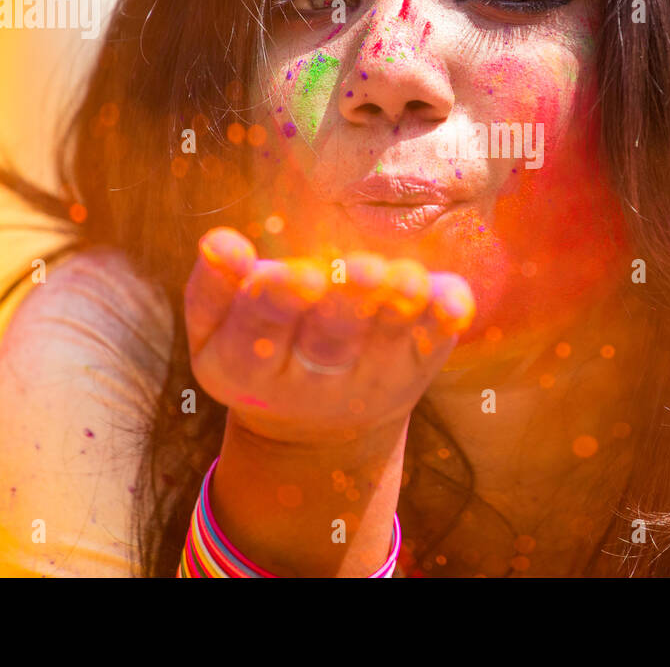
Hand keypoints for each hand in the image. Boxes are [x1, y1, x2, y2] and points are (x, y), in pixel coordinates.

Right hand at [184, 227, 474, 444]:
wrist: (314, 428)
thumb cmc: (257, 348)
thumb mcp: (216, 329)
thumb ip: (213, 285)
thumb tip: (219, 241)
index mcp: (249, 364)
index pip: (259, 332)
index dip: (278, 302)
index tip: (297, 274)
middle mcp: (313, 378)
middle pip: (330, 342)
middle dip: (349, 305)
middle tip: (364, 271)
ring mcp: (371, 375)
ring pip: (386, 342)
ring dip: (400, 309)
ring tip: (408, 280)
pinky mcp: (415, 365)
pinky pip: (433, 343)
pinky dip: (444, 321)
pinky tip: (456, 299)